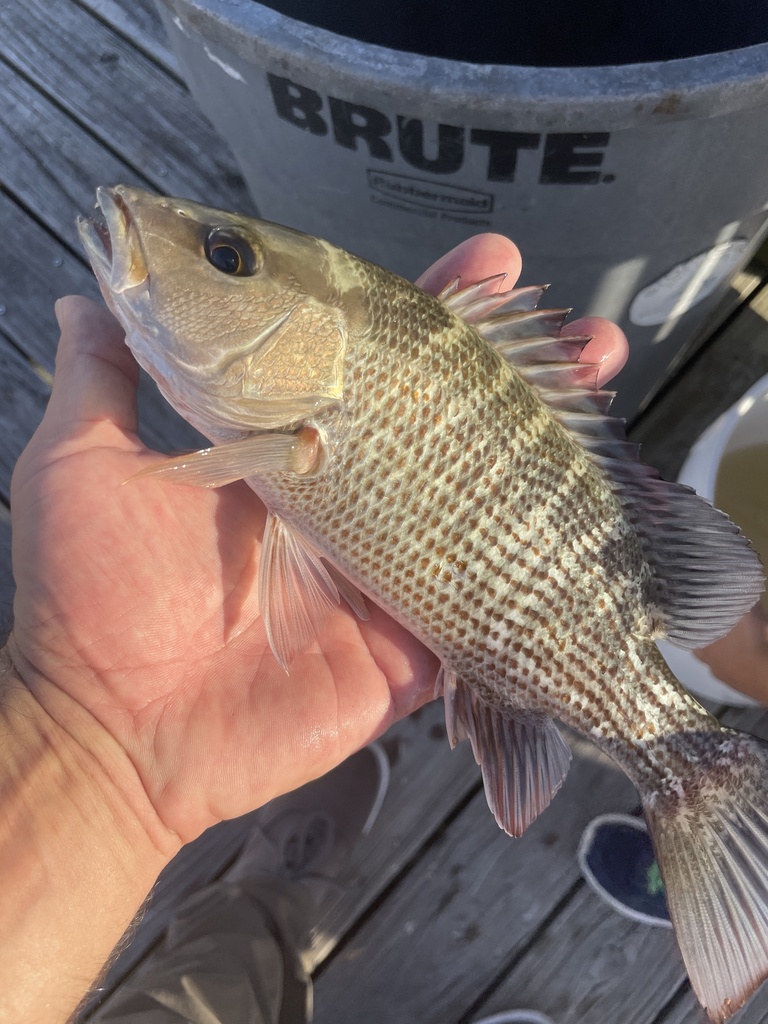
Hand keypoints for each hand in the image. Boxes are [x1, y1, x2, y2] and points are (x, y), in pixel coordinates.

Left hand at [7, 233, 627, 844]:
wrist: (117, 732)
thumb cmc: (95, 595)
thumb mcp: (84, 465)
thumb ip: (105, 378)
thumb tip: (87, 293)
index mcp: (288, 449)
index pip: (373, 364)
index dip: (432, 315)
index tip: (489, 266)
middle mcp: (352, 499)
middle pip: (450, 422)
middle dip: (519, 369)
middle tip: (578, 328)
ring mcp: (391, 569)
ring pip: (486, 496)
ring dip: (553, 440)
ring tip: (604, 378)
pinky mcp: (416, 638)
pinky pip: (492, 596)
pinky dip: (551, 556)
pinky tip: (608, 503)